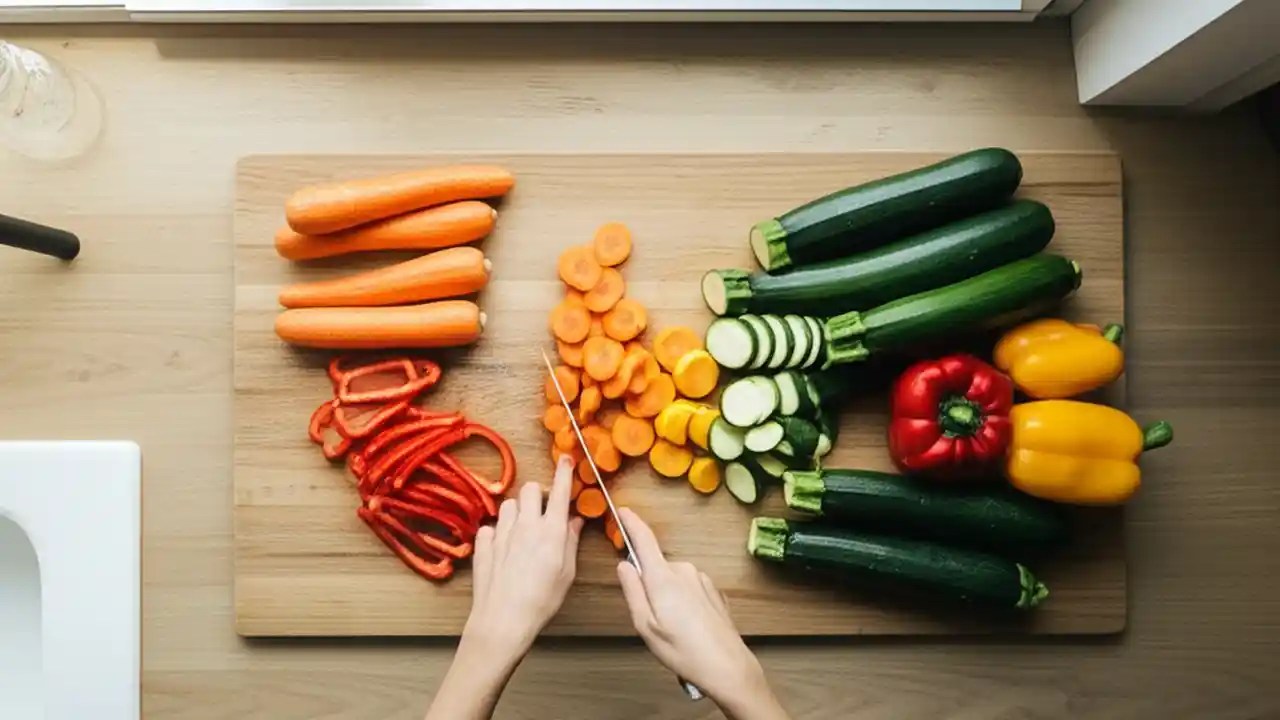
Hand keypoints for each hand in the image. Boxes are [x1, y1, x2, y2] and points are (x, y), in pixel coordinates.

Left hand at [425, 456, 582, 719]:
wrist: (503, 619)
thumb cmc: (542, 600)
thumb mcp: (566, 573)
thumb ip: (570, 541)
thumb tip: (574, 520)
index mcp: (551, 530)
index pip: (560, 491)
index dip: (564, 473)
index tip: (566, 459)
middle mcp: (526, 524)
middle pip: (530, 489)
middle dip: (537, 494)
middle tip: (542, 510)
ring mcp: (501, 531)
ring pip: (508, 504)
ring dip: (517, 511)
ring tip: (521, 530)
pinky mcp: (483, 543)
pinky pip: (490, 526)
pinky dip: (496, 532)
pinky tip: (501, 548)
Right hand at [616, 508, 788, 719]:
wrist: (727, 667)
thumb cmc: (684, 652)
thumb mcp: (645, 626)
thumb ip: (632, 590)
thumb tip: (624, 565)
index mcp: (663, 577)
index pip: (644, 539)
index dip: (631, 522)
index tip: (622, 510)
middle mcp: (684, 571)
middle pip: (656, 567)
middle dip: (649, 586)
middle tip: (652, 621)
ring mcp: (701, 580)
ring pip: (672, 580)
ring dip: (667, 598)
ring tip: (674, 631)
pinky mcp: (713, 591)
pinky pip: (688, 589)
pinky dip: (683, 604)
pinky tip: (689, 629)